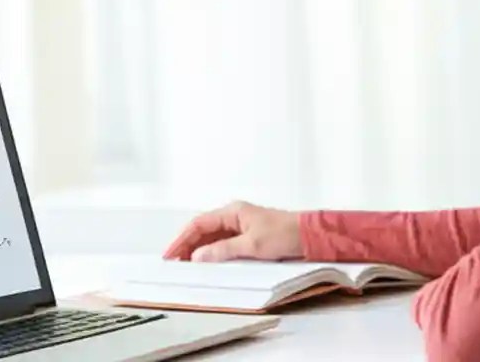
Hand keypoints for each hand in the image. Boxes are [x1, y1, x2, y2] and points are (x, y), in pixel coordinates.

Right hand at [162, 200, 303, 262]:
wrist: (308, 237)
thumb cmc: (284, 234)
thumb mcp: (252, 245)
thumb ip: (223, 250)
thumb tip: (198, 256)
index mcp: (232, 212)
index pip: (199, 224)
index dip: (182, 239)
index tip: (170, 253)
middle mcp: (234, 217)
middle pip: (203, 230)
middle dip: (186, 245)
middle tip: (173, 262)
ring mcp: (240, 227)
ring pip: (211, 238)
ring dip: (198, 251)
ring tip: (185, 266)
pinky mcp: (247, 238)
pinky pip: (223, 245)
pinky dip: (212, 254)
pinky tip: (207, 264)